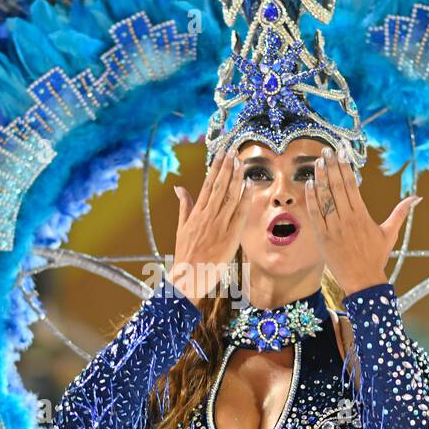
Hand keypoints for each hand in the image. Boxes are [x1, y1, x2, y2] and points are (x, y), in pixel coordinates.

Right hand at [168, 141, 250, 301]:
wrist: (188, 278)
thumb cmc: (186, 256)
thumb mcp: (181, 228)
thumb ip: (184, 206)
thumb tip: (179, 187)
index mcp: (196, 214)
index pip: (207, 185)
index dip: (216, 167)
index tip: (222, 153)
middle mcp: (207, 217)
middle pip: (219, 186)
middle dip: (227, 167)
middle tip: (234, 150)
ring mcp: (218, 226)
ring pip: (230, 197)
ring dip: (237, 178)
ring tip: (242, 162)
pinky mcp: (229, 237)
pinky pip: (239, 214)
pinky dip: (244, 199)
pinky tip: (249, 186)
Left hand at [303, 146, 420, 296]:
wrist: (363, 281)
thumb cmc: (376, 257)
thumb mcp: (390, 233)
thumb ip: (401, 212)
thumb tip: (417, 198)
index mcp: (362, 216)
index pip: (351, 186)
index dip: (345, 168)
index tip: (341, 154)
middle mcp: (347, 219)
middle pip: (337, 187)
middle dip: (331, 167)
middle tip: (326, 151)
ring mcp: (333, 228)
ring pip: (325, 198)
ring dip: (320, 178)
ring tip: (317, 162)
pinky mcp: (322, 237)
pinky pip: (314, 214)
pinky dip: (311, 198)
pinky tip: (309, 184)